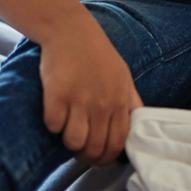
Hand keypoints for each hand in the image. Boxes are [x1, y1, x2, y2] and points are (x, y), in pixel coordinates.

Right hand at [39, 22, 142, 166]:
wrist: (72, 32)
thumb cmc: (99, 55)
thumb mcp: (124, 77)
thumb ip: (131, 102)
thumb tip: (137, 126)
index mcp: (120, 100)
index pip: (118, 143)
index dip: (107, 158)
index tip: (98, 159)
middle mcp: (102, 103)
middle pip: (95, 147)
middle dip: (86, 156)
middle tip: (79, 150)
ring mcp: (79, 99)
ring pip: (74, 142)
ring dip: (68, 142)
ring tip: (68, 132)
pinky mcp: (56, 95)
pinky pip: (53, 126)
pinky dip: (52, 125)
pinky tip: (55, 115)